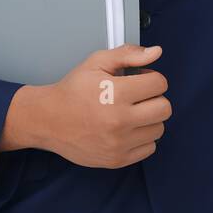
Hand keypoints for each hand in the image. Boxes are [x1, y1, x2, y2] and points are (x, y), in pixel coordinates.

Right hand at [23, 44, 169, 168]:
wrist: (48, 120)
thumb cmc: (72, 91)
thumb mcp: (96, 62)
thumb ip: (128, 54)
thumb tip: (156, 52)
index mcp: (115, 93)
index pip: (159, 83)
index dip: (150, 78)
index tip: (139, 80)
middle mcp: (119, 120)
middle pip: (164, 108)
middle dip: (154, 98)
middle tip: (137, 96)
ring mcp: (119, 143)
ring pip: (159, 129)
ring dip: (149, 119)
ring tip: (130, 112)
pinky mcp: (117, 159)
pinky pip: (150, 148)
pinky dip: (142, 138)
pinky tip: (127, 129)